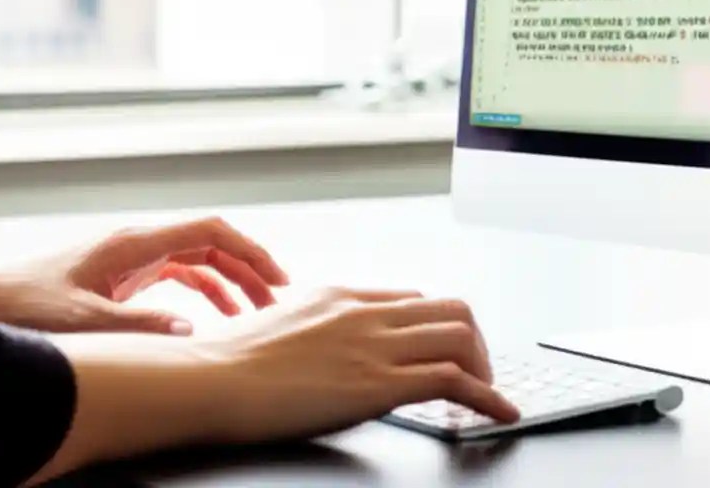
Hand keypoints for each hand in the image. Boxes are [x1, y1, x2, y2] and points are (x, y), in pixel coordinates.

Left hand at [0, 217, 288, 335]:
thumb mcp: (83, 318)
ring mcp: (137, 256)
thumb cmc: (28, 303)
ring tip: (258, 311)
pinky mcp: (130, 273)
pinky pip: (183, 273)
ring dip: (233, 280)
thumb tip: (193, 327)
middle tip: (280, 299)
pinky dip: (209, 290)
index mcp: (136, 243)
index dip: (249, 250)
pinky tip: (221, 315)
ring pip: (202, 259)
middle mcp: (142, 242)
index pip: (210, 231)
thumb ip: (138, 322)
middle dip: (251, 267)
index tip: (276, 277)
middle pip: (214, 243)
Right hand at [198, 287, 515, 441]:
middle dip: (473, 341)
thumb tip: (316, 348)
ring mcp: (375, 346)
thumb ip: (309, 330)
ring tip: (489, 394)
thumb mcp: (276, 326)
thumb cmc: (226, 362)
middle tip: (476, 370)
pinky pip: (454, 381)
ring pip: (461, 336)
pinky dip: (488, 398)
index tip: (448, 346)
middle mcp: (366, 314)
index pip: (412, 300)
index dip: (437, 327)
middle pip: (449, 308)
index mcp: (341, 297)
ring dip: (485, 367)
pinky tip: (500, 413)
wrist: (209, 378)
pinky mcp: (378, 383)